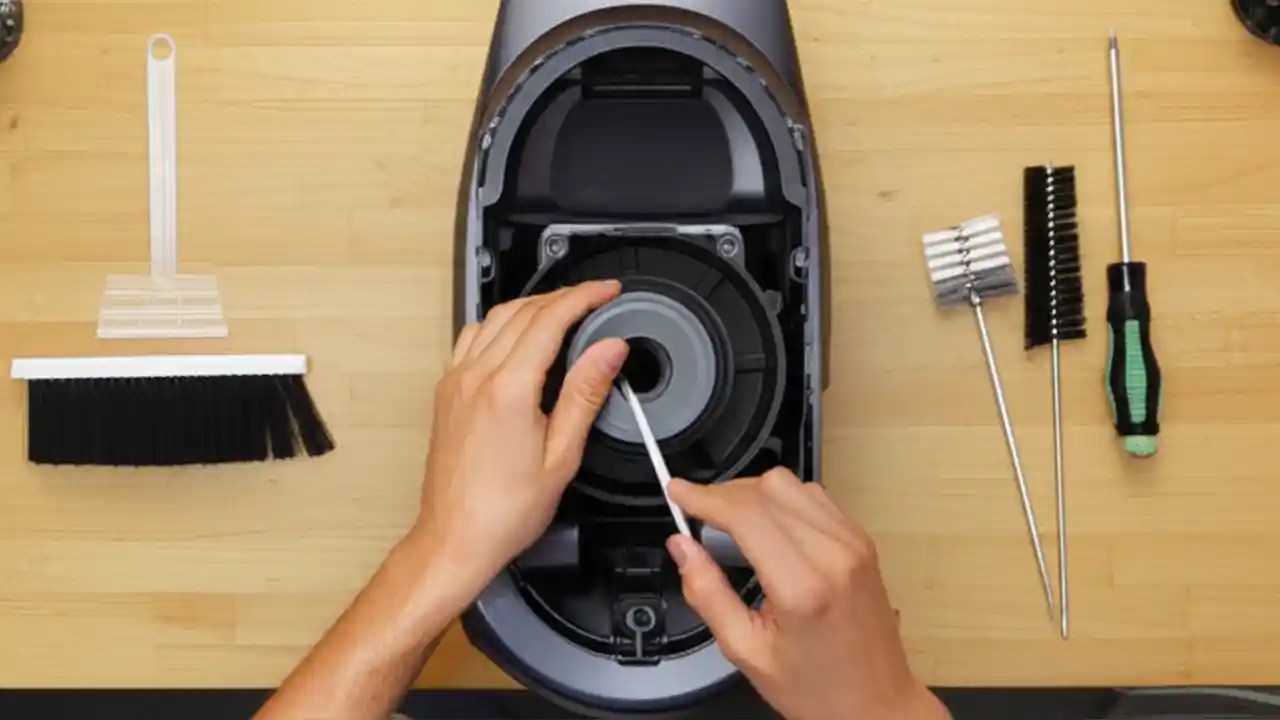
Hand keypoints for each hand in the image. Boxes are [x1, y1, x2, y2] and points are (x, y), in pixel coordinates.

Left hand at [412, 281, 627, 595]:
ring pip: (494, 318)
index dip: (584, 297)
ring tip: (563, 310)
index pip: (550, 319)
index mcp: (508, 390)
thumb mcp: (562, 455)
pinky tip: (516, 335)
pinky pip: (471, 338)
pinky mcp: (446, 393)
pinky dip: (500, 324)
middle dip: (563, 296)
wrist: (455, 539)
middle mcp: (476, 377)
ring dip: (531, 305)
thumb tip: (609, 350)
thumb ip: (585, 394)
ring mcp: (456, 382)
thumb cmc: (504, 512)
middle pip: (523, 311)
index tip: (607, 290)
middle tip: (595, 298)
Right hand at [667, 469, 949, 719]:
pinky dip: (782, 501)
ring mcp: (852, 543)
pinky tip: (767, 527)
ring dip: (753, 493)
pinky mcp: (861, 541)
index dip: (703, 496)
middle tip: (697, 515)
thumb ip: (707, 594)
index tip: (677, 492)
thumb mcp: (747, 651)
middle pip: (767, 488)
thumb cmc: (819, 689)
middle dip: (724, 493)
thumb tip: (682, 548)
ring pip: (791, 484)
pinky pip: (814, 497)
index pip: (745, 513)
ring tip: (730, 523)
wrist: (877, 704)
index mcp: (802, 585)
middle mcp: (834, 554)